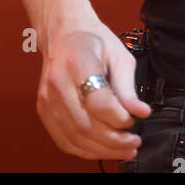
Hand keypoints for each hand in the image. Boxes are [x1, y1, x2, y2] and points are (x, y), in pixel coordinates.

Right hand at [36, 19, 151, 159]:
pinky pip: (64, 140)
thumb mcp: (119, 54)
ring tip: (125, 150)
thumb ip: (128, 87)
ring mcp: (47, 99)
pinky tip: (104, 150)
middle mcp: (58, 82)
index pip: (97, 101)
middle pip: (85, 124)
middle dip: (114, 140)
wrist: (63, 33)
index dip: (118, 117)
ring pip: (75, 137)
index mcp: (78, 61)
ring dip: (102, 150)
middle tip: (134, 142)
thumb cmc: (94, 41)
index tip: (134, 120)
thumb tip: (141, 113)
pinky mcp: (43, 110)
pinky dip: (85, 150)